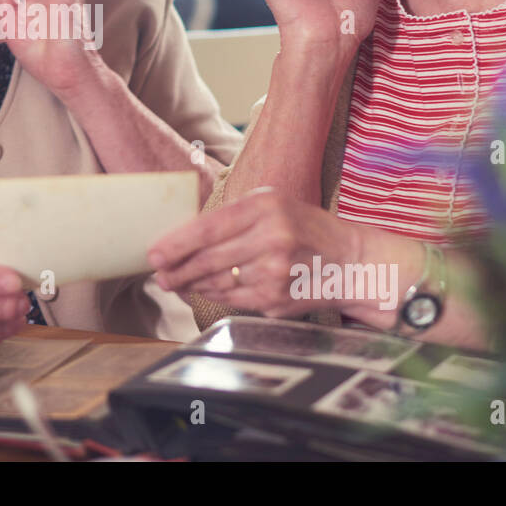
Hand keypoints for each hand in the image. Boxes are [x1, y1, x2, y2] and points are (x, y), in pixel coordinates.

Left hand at [147, 188, 361, 315]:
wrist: (352, 261)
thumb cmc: (304, 228)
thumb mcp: (272, 206)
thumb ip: (232, 217)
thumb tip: (183, 238)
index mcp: (265, 207)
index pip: (208, 228)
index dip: (175, 244)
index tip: (154, 253)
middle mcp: (271, 238)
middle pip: (207, 259)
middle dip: (176, 270)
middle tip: (159, 275)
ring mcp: (275, 272)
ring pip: (216, 282)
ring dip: (191, 285)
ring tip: (177, 282)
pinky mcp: (276, 299)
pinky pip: (232, 299)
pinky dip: (214, 295)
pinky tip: (205, 290)